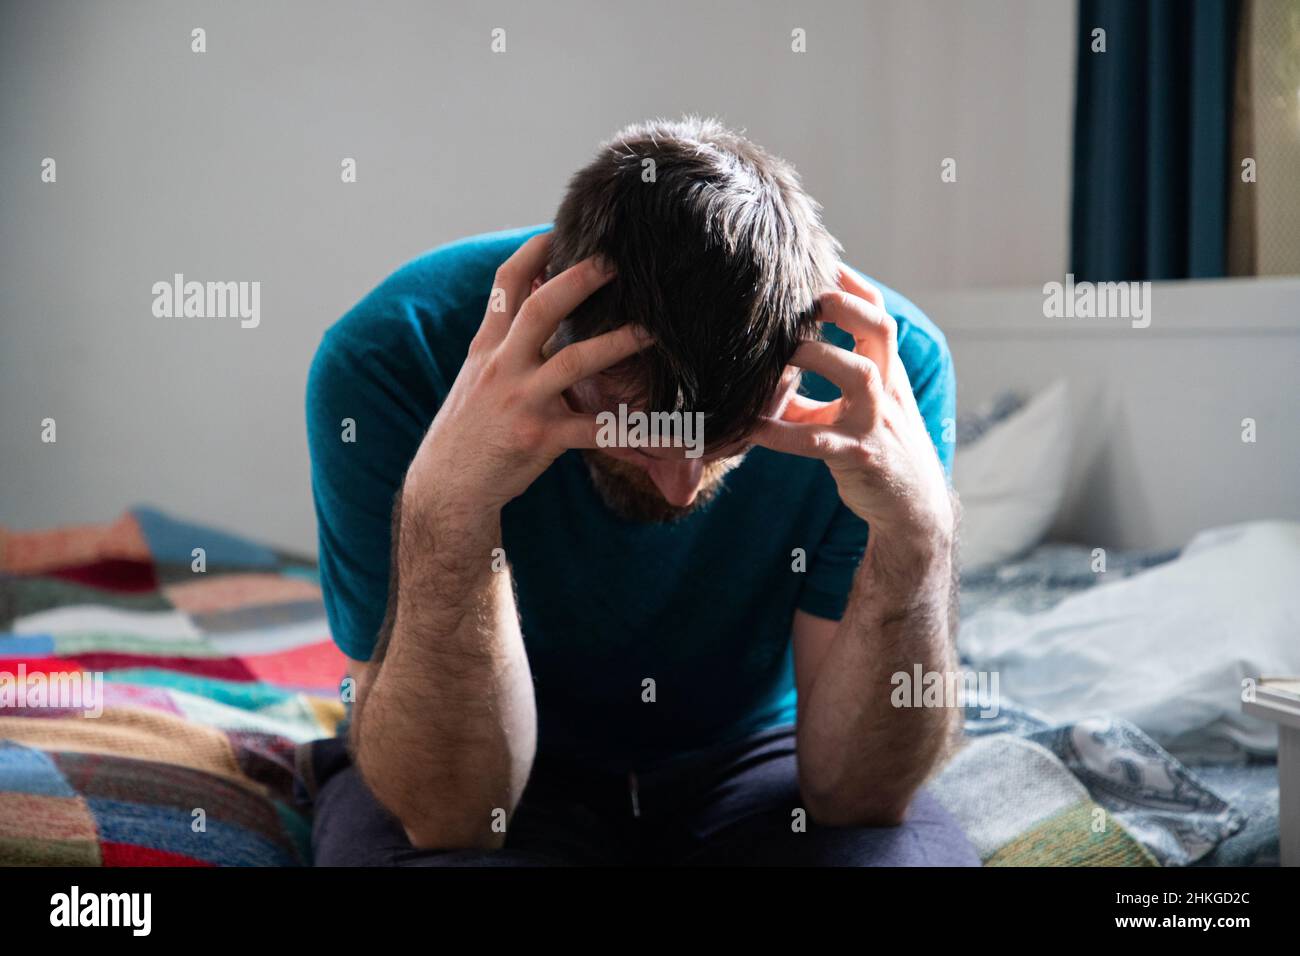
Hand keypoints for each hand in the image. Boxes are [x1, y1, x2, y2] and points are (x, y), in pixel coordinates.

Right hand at [406, 233, 651, 514]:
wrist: (446, 486)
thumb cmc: (470, 427)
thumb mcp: (479, 375)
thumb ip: (506, 337)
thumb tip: (539, 293)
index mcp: (489, 345)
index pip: (506, 282)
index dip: (535, 251)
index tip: (563, 228)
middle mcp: (502, 365)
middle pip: (540, 308)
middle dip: (578, 280)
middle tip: (616, 261)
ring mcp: (522, 400)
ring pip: (573, 362)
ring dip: (616, 343)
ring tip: (651, 331)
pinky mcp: (540, 437)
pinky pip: (597, 431)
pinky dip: (636, 433)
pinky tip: (669, 435)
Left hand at [754, 267, 952, 555]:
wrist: (912, 508)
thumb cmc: (877, 451)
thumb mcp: (851, 414)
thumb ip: (810, 392)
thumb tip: (763, 375)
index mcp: (886, 375)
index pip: (879, 317)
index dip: (854, 287)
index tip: (823, 262)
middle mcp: (886, 391)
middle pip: (881, 331)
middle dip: (846, 306)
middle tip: (807, 295)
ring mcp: (876, 423)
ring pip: (860, 376)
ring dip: (820, 357)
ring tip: (782, 353)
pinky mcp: (861, 458)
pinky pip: (819, 440)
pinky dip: (783, 433)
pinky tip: (750, 427)